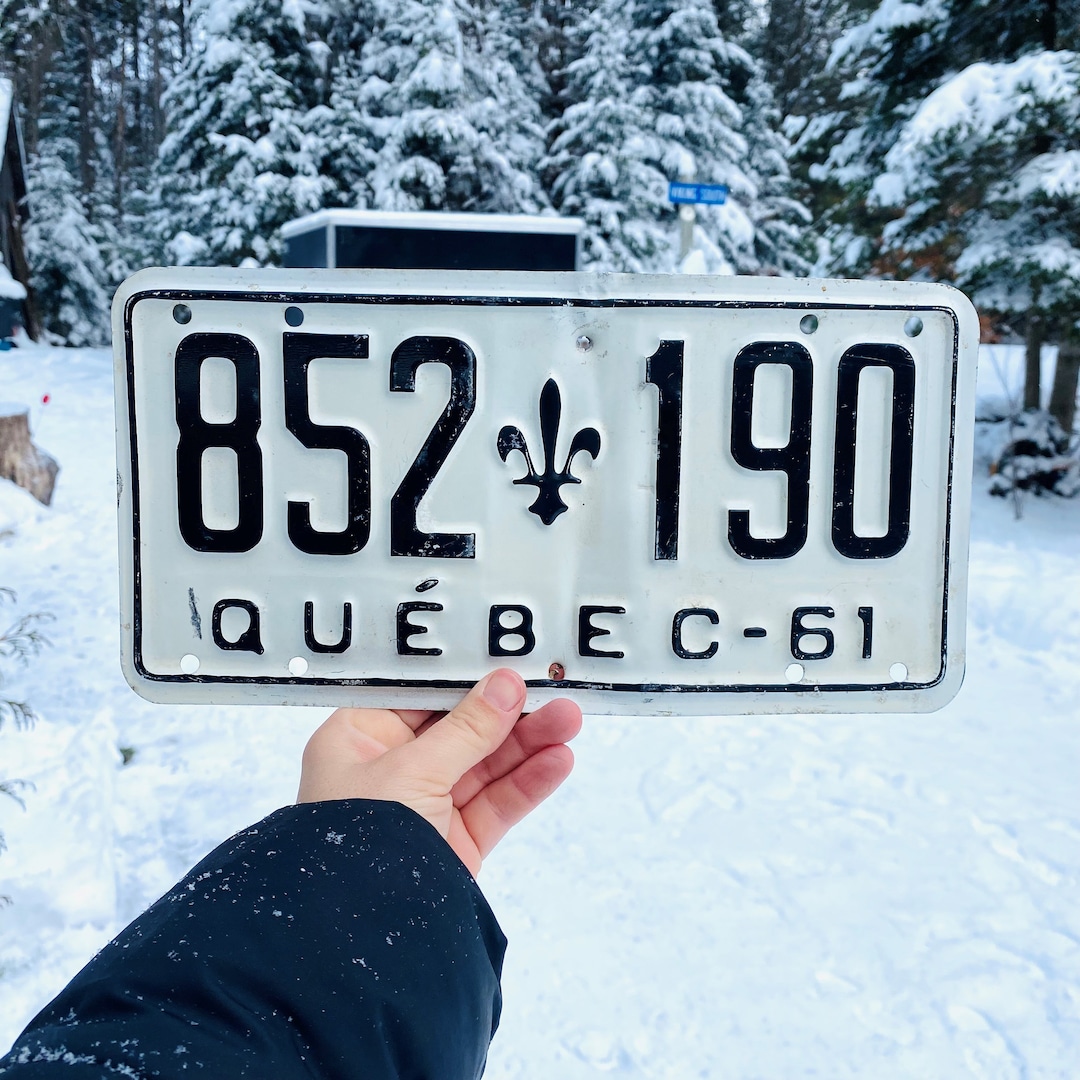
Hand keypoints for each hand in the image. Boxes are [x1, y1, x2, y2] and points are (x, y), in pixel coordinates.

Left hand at [297, 669, 580, 875]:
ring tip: (570, 722)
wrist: (356, 941)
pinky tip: (557, 762)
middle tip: (555, 692)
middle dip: (509, 714)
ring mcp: (424, 809)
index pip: (418, 696)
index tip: (508, 664)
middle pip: (459, 729)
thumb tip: (506, 683)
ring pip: (484, 766)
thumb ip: (466, 728)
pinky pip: (495, 804)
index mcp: (358, 740)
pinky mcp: (453, 844)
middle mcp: (389, 770)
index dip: (464, 680)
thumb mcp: (412, 771)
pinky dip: (526, 784)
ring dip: (528, 744)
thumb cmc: (358, 841)